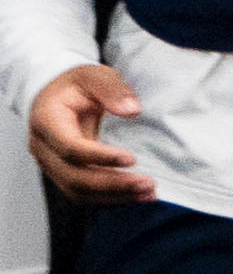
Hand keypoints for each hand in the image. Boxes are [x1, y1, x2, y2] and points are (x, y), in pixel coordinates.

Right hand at [28, 64, 153, 202]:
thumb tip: (132, 110)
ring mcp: (51, 164)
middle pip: (74, 177)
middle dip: (112, 184)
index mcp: (47, 121)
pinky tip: (135, 196)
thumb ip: (112, 89)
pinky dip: (108, 198)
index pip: (70, 148)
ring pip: (77, 191)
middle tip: (147, 183)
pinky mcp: (63, 173)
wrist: (57, 95)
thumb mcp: (94, 75)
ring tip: (148, 193)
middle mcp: (44, 148)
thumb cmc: (76, 85)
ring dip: (113, 196)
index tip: (132, 159)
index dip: (100, 157)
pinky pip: (82, 193)